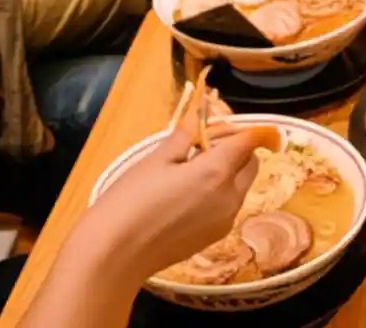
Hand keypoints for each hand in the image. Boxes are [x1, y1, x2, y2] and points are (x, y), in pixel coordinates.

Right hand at [79, 127, 261, 280]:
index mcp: (218, 172)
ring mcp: (226, 220)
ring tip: (187, 171)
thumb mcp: (156, 160)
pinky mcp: (216, 237)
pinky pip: (228, 205)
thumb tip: (201, 109)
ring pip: (240, 185)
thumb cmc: (130, 201)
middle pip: (249, 163)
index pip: (248, 140)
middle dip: (234, 150)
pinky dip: (218, 193)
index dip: (237, 126)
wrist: (115, 256)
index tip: (216, 122)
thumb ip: (186, 134)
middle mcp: (231, 197)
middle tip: (199, 146)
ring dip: (226, 172)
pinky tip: (185, 196)